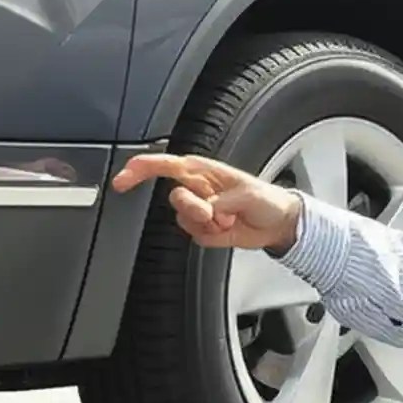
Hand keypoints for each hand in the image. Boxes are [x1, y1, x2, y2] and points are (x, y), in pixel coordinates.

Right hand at [111, 154, 301, 253]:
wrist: (278, 223)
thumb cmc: (267, 199)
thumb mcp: (247, 194)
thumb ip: (221, 202)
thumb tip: (204, 210)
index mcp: (205, 172)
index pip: (166, 165)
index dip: (141, 169)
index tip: (124, 178)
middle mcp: (198, 189)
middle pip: (175, 198)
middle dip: (192, 209)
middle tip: (212, 212)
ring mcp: (200, 210)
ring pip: (184, 220)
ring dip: (205, 224)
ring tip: (227, 220)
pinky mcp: (204, 229)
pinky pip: (195, 236)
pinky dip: (212, 237)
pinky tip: (227, 229)